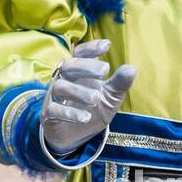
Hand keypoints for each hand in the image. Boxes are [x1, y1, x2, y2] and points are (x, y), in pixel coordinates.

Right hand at [41, 39, 135, 156]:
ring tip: (95, 98)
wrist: (76, 136)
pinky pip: (55, 110)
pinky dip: (70, 113)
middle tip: (105, 70)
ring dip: (78, 91)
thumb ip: (119, 84)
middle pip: (69, 66)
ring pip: (61, 87)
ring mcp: (54, 96)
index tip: (106, 45)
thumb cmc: (93, 110)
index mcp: (79, 72)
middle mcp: (64, 79)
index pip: (80, 54)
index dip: (91, 48)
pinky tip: (85, 117)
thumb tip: (132, 68)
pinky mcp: (49, 114)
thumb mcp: (110, 98)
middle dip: (86, 66)